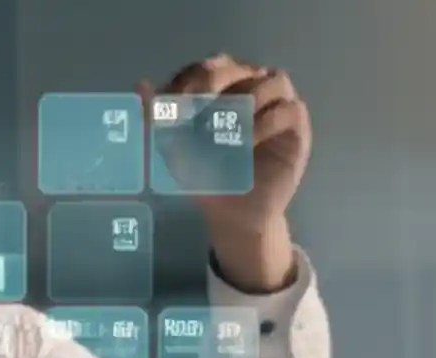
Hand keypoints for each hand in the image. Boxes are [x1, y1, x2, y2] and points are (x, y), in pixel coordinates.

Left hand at [140, 53, 311, 292]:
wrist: (233, 214)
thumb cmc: (205, 176)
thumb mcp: (174, 150)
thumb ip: (157, 120)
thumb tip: (140, 85)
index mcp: (217, 89)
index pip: (204, 67)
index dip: (188, 80)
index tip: (174, 103)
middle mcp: (248, 88)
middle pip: (236, 66)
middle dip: (214, 81)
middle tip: (199, 103)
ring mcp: (275, 104)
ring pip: (269, 80)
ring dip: (244, 101)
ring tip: (226, 130)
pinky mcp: (295, 125)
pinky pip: (288, 109)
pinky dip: (265, 123)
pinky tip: (247, 143)